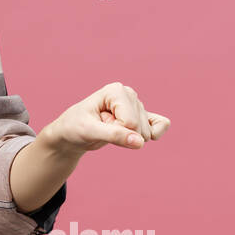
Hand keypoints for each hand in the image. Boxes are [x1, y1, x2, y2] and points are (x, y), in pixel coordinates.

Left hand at [42, 82, 170, 155]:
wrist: (71, 133)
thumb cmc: (75, 128)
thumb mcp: (90, 132)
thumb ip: (114, 135)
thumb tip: (140, 143)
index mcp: (115, 90)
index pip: (130, 121)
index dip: (114, 130)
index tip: (98, 124)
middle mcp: (129, 94)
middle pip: (140, 128)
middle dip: (121, 134)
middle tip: (103, 128)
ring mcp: (136, 105)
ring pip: (147, 132)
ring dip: (126, 137)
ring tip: (109, 128)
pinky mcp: (142, 116)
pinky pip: (162, 124)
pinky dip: (156, 134)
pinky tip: (139, 138)